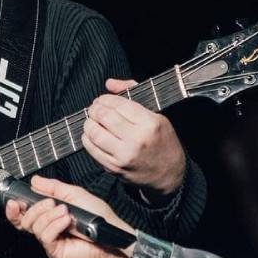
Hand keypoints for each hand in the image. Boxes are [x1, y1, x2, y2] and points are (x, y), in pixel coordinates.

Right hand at [4, 176, 132, 257]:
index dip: (14, 209)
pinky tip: (67, 221)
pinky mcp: (55, 250)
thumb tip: (35, 181)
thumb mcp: (74, 194)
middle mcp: (46, 228)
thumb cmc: (97, 215)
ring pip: (35, 227)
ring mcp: (50, 240)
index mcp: (48, 214)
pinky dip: (55, 226)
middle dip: (35, 208)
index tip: (14, 201)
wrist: (110, 231)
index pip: (23, 214)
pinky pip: (45, 237)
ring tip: (66, 211)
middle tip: (51, 203)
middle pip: (24, 220)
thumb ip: (53, 187)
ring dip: (49, 216)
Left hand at [82, 78, 185, 195]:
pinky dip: (87, 140)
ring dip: (88, 123)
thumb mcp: (157, 115)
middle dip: (94, 109)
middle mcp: (137, 139)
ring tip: (91, 120)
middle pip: (104, 117)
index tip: (102, 99)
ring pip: (94, 134)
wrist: (170, 175)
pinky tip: (91, 135)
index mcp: (150, 123)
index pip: (119, 104)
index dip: (105, 99)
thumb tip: (109, 83)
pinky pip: (92, 150)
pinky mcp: (114, 168)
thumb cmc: (163, 142)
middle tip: (94, 108)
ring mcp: (124, 155)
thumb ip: (133, 94)